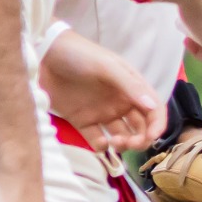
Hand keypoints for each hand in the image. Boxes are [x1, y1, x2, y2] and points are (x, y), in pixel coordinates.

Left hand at [37, 31, 165, 150]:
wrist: (43, 55)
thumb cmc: (80, 54)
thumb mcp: (108, 67)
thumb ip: (131, 86)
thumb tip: (153, 107)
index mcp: (131, 87)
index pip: (154, 109)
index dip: (157, 124)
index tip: (152, 136)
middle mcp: (120, 102)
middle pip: (140, 126)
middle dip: (141, 138)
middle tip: (132, 143)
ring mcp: (101, 112)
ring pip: (122, 135)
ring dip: (124, 144)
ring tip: (114, 142)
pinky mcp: (82, 121)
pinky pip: (96, 140)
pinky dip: (101, 147)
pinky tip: (100, 143)